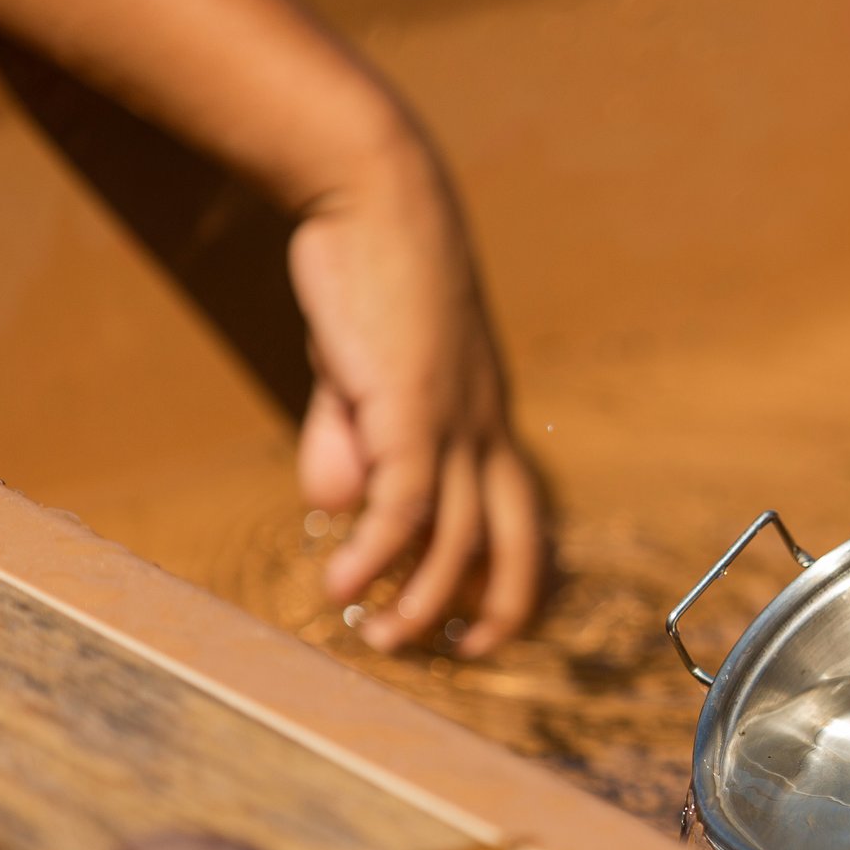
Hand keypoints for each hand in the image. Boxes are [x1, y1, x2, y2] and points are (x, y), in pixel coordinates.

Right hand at [289, 140, 545, 654]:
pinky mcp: (412, 407)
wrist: (376, 197)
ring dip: (420, 599)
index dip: (512, 575)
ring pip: (456, 539)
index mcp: (486, 419)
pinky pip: (403, 505)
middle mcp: (486, 428)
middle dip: (497, 608)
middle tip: (457, 652)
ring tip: (381, 638)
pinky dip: (378, 553)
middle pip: (518, 541)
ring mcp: (455, 420)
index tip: (479, 622)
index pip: (522, 516)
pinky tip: (346, 583)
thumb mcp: (357, 374)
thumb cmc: (369, 279)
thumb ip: (348, 438)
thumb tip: (327, 506)